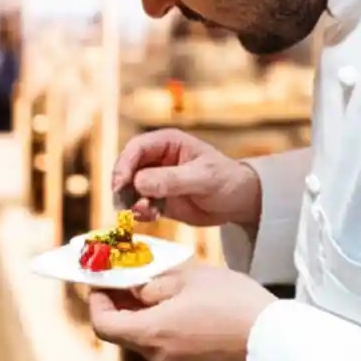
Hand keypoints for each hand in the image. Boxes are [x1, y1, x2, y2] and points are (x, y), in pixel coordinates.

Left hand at [89, 264, 276, 360]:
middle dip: (123, 305)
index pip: (103, 324)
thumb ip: (154, 282)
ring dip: (148, 317)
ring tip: (164, 289)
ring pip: (149, 341)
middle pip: (125, 333)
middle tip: (131, 280)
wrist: (279, 343)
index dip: (97, 301)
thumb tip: (137, 288)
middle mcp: (158, 359)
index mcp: (150, 334)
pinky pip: (171, 350)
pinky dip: (168, 330)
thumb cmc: (234, 305)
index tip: (103, 282)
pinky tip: (186, 310)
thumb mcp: (190, 278)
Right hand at [113, 129, 260, 226]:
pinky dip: (140, 213)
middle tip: (123, 204)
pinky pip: (140, 206)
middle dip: (123, 187)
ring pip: (130, 189)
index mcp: (166, 143)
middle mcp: (156, 160)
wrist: (240, 202)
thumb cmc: (227, 180)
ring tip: (144, 213)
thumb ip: (171, 179)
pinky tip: (152, 217)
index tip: (120, 185)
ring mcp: (155, 181)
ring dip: (130, 203)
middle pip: (127, 169)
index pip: (136, 149)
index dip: (124, 165)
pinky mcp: (157, 201)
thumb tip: (139, 183)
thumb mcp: (202, 177)